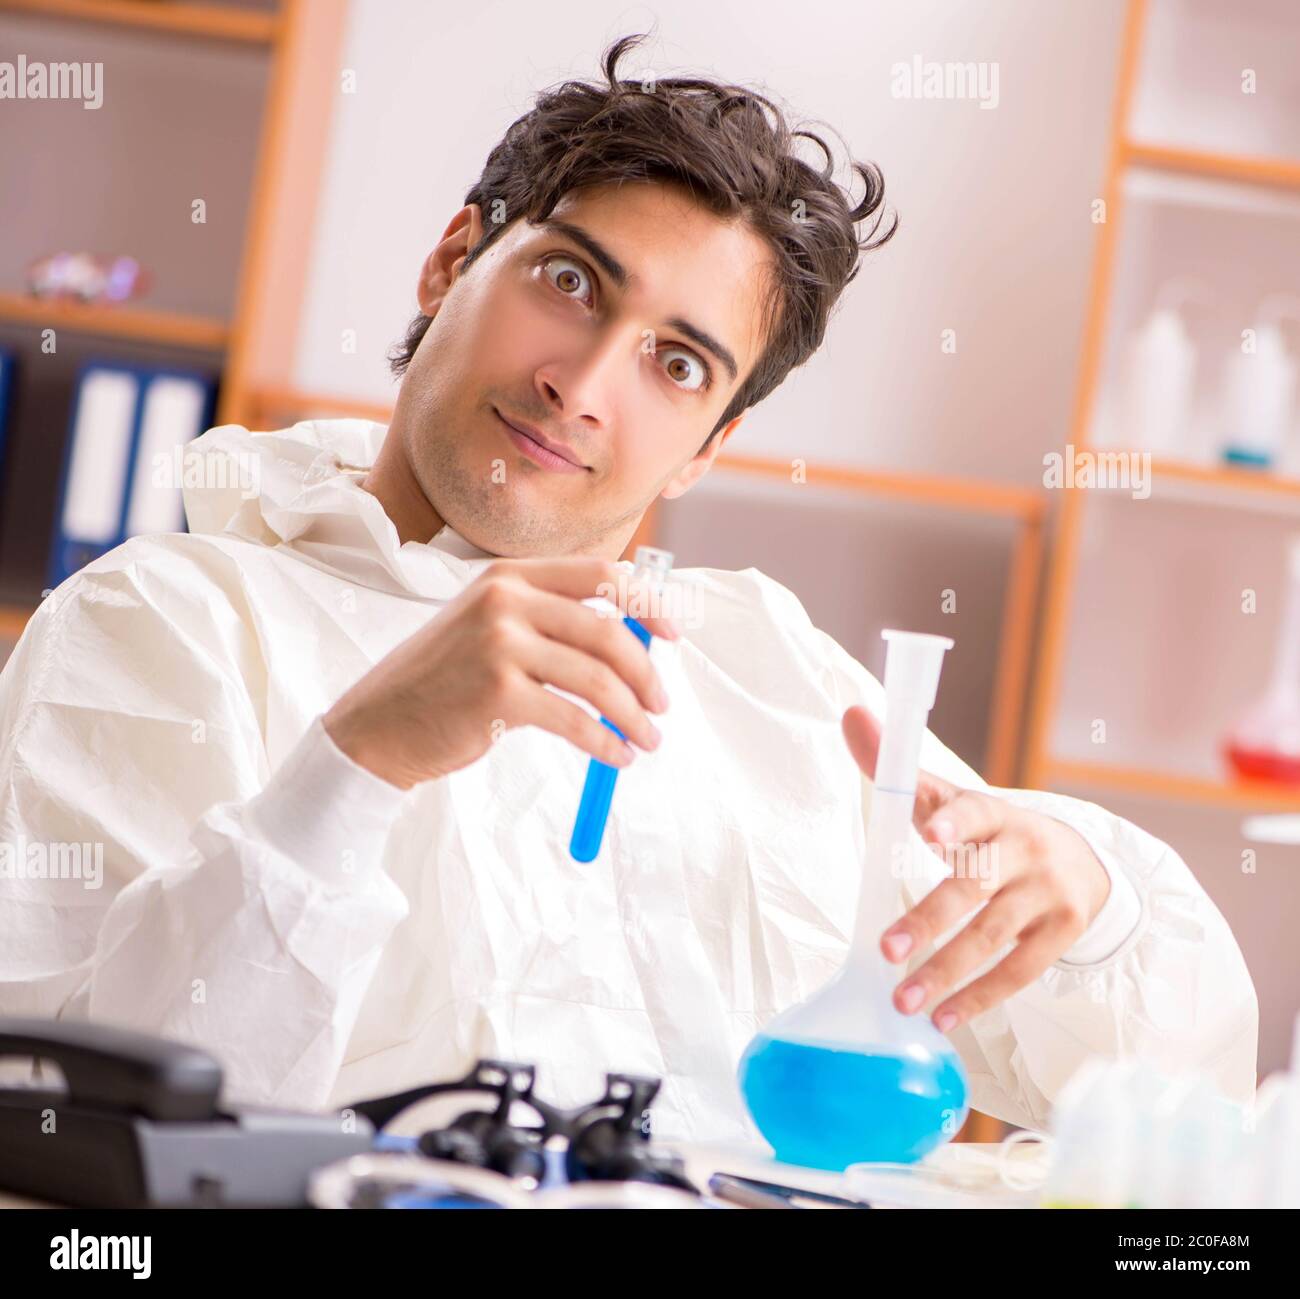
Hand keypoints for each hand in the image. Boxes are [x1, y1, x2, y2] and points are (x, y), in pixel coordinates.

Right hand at [324, 557, 680, 789]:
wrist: (379, 725)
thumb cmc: (444, 681)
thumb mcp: (490, 628)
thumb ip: (552, 623)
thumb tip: (636, 639)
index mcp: (510, 576)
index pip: (602, 575)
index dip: (648, 603)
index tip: (673, 635)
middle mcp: (505, 600)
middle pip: (608, 630)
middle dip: (646, 673)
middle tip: (661, 705)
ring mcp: (499, 644)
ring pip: (598, 678)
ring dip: (634, 714)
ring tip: (648, 739)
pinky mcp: (497, 693)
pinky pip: (575, 719)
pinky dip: (606, 741)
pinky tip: (617, 755)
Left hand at [841, 705, 1111, 1034]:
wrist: (1080, 858)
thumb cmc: (991, 830)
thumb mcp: (952, 798)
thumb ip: (899, 768)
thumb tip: (852, 715)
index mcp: (993, 812)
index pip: (972, 811)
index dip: (952, 820)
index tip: (928, 832)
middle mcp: (1025, 851)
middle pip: (974, 885)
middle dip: (930, 920)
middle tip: (887, 951)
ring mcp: (1049, 895)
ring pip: (994, 937)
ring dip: (947, 972)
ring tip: (905, 1000)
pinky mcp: (1063, 933)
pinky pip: (1019, 971)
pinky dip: (980, 997)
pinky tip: (944, 1018)